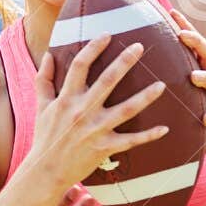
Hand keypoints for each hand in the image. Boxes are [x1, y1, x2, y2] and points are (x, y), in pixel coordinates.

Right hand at [28, 35, 169, 194]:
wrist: (46, 171)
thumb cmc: (45, 136)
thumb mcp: (41, 106)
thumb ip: (44, 79)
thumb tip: (48, 54)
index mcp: (67, 98)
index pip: (79, 66)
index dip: (93, 48)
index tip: (107, 35)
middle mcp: (82, 111)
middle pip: (107, 81)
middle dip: (124, 62)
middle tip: (140, 46)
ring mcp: (96, 130)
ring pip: (126, 110)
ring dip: (145, 97)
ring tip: (162, 84)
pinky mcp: (105, 147)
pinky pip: (131, 140)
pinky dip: (148, 136)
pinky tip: (165, 129)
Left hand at [166, 8, 205, 148]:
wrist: (201, 132)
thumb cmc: (181, 105)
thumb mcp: (173, 82)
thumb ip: (162, 65)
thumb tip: (136, 44)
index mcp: (197, 66)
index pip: (193, 41)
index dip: (185, 25)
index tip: (172, 11)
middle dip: (196, 42)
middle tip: (181, 35)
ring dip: (205, 77)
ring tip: (193, 76)